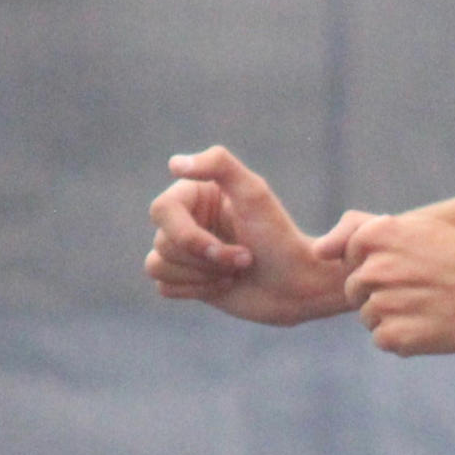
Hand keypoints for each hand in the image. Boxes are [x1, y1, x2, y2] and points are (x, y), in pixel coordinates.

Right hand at [146, 145, 348, 323]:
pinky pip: (164, 287)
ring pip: (158, 266)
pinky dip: (197, 290)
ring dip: (203, 275)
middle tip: (244, 260)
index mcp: (196, 192)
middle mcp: (186, 218)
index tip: (228, 249)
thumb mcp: (254, 194)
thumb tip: (173, 164)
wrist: (297, 286)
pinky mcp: (184, 279)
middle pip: (162, 241)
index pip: (162, 210)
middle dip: (205, 259)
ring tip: (236, 272)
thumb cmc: (279, 238)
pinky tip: (225, 285)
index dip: (189, 236)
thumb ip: (218, 164)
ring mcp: (184, 249)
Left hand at [338, 204, 454, 357]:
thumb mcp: (416, 227)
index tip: (408, 265)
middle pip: (355, 289)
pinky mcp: (394, 338)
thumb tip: (318, 250)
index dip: (378, 263)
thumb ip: (360, 228)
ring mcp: (383, 304)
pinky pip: (382, 339)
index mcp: (378, 235)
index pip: (349, 256)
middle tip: (422, 288)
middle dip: (381, 291)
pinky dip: (403, 338)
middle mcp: (375, 269)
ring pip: (368, 316)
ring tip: (429, 306)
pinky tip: (431, 325)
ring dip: (392, 316)